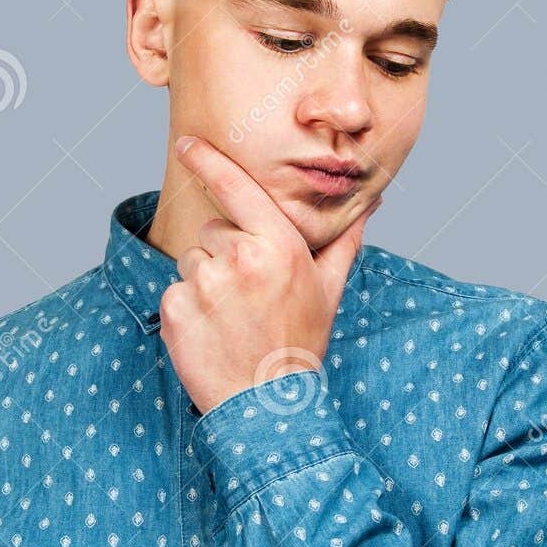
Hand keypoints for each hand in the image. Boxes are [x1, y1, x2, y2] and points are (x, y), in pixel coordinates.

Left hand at [158, 135, 379, 414]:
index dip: (208, 160)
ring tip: (231, 317)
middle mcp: (241, 258)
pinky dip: (187, 309)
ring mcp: (205, 284)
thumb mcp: (329, 288)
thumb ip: (344, 241)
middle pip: (212, 230)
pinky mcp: (176, 309)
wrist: (267, 404)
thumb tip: (372, 206)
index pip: (237, 187)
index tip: (186, 142)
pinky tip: (211, 332)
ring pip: (191, 260)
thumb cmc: (300, 341)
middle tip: (248, 296)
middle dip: (224, 254)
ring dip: (205, 282)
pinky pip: (174, 291)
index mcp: (279, 245)